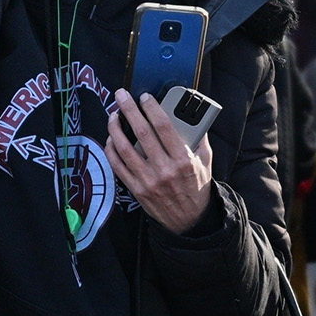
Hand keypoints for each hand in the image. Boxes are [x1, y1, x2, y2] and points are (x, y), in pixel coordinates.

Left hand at [107, 89, 215, 234]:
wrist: (189, 220)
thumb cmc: (196, 186)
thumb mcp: (205, 161)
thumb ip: (198, 137)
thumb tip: (190, 114)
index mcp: (182, 160)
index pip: (163, 127)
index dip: (152, 108)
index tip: (145, 97)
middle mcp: (164, 170)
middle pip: (141, 133)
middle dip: (129, 110)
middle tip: (121, 95)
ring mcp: (147, 181)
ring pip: (125, 149)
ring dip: (115, 128)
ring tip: (113, 114)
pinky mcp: (136, 189)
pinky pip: (118, 166)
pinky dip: (111, 150)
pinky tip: (111, 138)